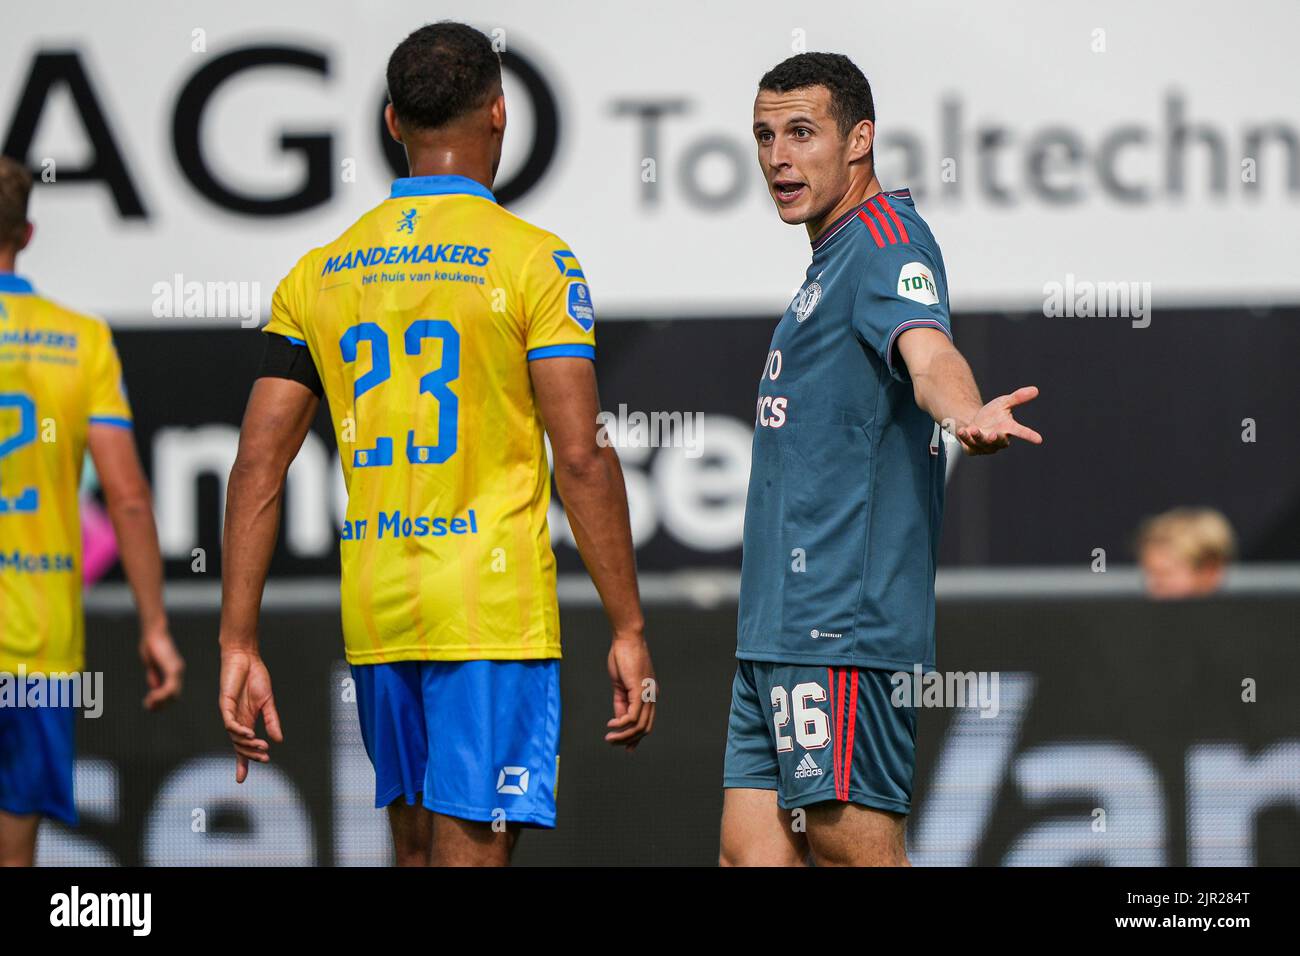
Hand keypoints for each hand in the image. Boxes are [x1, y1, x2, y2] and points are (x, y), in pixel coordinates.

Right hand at [139, 627, 183, 709]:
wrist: (153, 633)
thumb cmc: (151, 645)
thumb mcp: (152, 664)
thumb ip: (154, 675)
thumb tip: (155, 688)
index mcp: (173, 672)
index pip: (172, 692)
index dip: (161, 701)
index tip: (148, 704)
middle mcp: (178, 672)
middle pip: (175, 696)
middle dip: (161, 705)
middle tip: (148, 706)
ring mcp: (177, 670)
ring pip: (174, 694)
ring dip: (160, 702)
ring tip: (149, 702)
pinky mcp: (173, 668)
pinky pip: (170, 687)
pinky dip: (161, 695)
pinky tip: (152, 696)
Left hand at [218, 646, 282, 782]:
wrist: (246, 658)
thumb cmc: (256, 678)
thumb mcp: (268, 702)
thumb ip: (271, 721)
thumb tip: (278, 740)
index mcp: (246, 720)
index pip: (242, 746)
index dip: (242, 762)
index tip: (241, 780)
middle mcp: (235, 720)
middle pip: (239, 745)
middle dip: (250, 755)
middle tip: (265, 760)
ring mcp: (229, 713)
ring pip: (234, 736)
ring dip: (248, 744)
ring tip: (262, 747)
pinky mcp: (225, 704)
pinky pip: (229, 722)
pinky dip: (238, 730)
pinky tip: (249, 734)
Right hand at [605, 632, 655, 750]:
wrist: (626, 638)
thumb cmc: (623, 657)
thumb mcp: (621, 685)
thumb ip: (622, 702)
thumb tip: (620, 720)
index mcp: (649, 695)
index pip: (646, 722)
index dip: (636, 738)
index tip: (626, 749)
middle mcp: (652, 696)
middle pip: (644, 728)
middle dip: (629, 740)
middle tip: (613, 744)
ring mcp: (647, 694)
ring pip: (639, 725)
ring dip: (623, 736)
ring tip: (609, 738)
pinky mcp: (640, 690)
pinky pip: (633, 715)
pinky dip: (622, 724)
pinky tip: (611, 725)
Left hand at [956, 386, 1042, 454]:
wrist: (974, 422)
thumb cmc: (992, 414)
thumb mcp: (1003, 403)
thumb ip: (1017, 398)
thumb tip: (1035, 389)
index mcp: (1008, 428)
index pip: (1021, 432)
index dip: (1030, 435)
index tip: (1039, 439)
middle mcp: (998, 440)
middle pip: (999, 442)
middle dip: (995, 439)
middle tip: (992, 435)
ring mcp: (985, 446)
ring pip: (983, 444)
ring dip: (978, 437)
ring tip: (974, 429)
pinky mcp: (972, 449)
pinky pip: (968, 445)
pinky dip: (965, 437)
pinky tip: (962, 431)